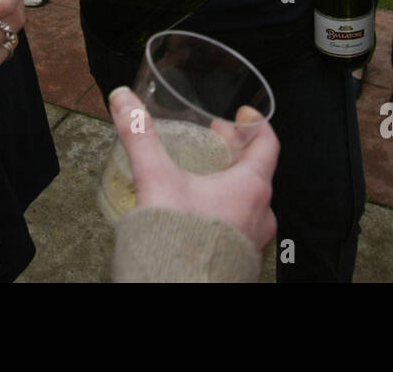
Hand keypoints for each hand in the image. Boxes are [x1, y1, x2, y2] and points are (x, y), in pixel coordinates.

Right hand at [109, 87, 277, 250]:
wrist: (178, 291)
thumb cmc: (177, 240)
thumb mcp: (156, 179)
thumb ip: (140, 136)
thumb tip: (124, 101)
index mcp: (250, 187)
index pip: (267, 144)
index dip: (255, 124)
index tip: (241, 114)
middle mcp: (260, 213)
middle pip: (256, 170)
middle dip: (235, 150)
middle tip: (215, 138)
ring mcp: (252, 239)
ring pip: (249, 200)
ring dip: (230, 181)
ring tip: (203, 175)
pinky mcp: (239, 259)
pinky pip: (240, 225)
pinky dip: (226, 209)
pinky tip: (200, 211)